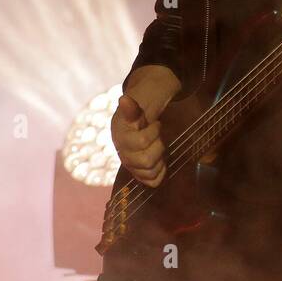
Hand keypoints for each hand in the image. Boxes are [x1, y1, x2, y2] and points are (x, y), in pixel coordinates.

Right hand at [112, 65, 178, 187]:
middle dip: (158, 146)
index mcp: (121, 138)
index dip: (154, 132)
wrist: (138, 126)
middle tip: (158, 136)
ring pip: (150, 171)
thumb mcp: (137, 108)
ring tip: (158, 146)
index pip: (142, 141)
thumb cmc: (139, 117)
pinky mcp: (139, 175)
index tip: (155, 123)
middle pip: (147, 160)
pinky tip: (160, 160)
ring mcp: (131, 166)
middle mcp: (123, 155)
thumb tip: (124, 99)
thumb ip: (132, 108)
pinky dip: (160, 171)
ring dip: (160, 158)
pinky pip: (152, 181)